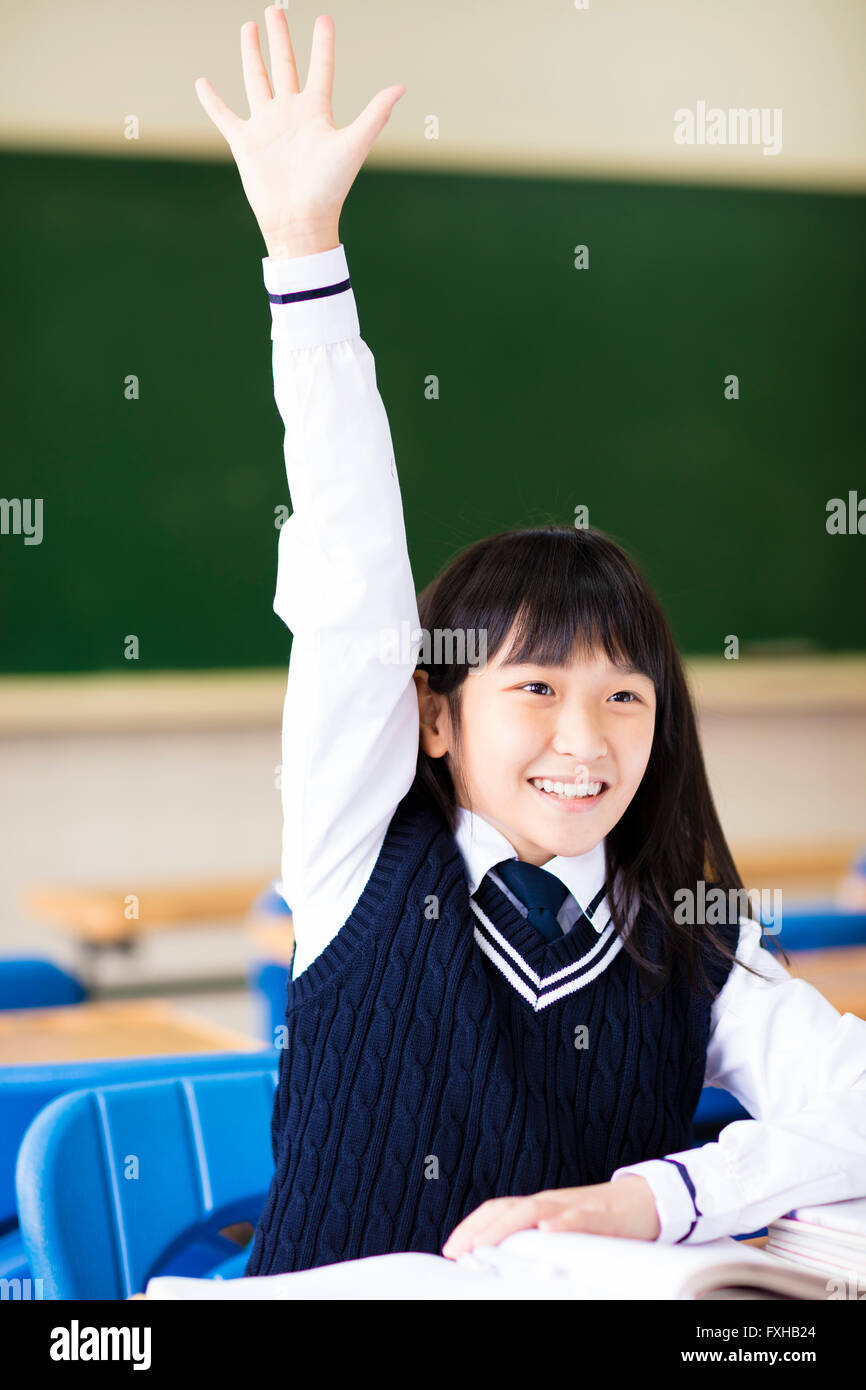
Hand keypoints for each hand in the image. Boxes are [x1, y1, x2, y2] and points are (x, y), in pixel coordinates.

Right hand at [195, 10, 404, 256]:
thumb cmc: (329, 187)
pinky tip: (202, 82)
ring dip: (251, 54)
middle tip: (274, 10)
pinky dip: (212, 100)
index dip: (323, 45)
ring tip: (248, 27)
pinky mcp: (244, 142)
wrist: (300, 219)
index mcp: (316, 112)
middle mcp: (290, 114)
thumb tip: (401, 87)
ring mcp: (266, 126)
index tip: (324, 19)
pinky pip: (224, 115)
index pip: (320, 69)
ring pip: (256, 80)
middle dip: (280, 38)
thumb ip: (375, 115)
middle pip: (284, 66)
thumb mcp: (353, 145)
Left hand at [441, 1176, 660, 1257]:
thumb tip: (508, 1265)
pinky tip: (548, 1233)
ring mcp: (577, 1208)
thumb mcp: (566, 1229)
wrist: (648, 1199)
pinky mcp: (604, 1217)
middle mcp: (553, 1204)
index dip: (473, 1226)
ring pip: (537, 1209)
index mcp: (542, 1207)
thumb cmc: (604, 1221)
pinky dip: (563, 1224)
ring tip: (485, 1245)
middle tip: (458, 1251)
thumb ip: (540, 1240)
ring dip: (508, 1226)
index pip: (500, 1210)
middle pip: (510, 1208)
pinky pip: (580, 1219)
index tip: (451, 1249)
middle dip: (480, 1228)